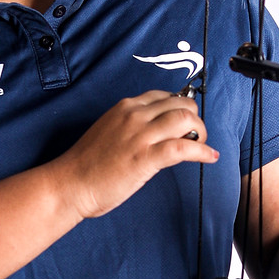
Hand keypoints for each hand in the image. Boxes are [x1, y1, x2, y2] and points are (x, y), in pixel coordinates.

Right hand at [54, 89, 218, 219]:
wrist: (70, 183)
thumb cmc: (86, 164)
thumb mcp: (109, 131)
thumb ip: (131, 126)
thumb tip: (156, 133)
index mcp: (125, 107)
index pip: (164, 96)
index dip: (180, 107)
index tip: (185, 120)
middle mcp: (135, 115)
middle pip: (181, 104)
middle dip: (195, 117)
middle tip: (195, 134)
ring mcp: (141, 135)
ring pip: (185, 120)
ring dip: (200, 131)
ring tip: (201, 144)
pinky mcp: (146, 157)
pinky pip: (184, 147)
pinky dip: (202, 151)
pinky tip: (209, 156)